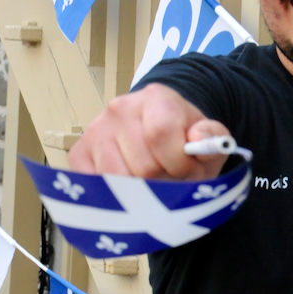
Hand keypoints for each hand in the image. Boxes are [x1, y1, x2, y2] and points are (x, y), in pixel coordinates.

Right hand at [69, 83, 229, 180]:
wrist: (159, 134)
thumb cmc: (184, 139)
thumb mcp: (209, 137)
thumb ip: (213, 137)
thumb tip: (199, 138)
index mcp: (155, 98)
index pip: (160, 133)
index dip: (179, 162)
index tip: (190, 170)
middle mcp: (120, 109)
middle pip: (142, 164)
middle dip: (164, 181)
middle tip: (173, 178)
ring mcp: (96, 131)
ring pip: (118, 180)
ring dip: (141, 192)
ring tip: (154, 182)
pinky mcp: (79, 154)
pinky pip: (96, 186)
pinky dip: (117, 196)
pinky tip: (132, 187)